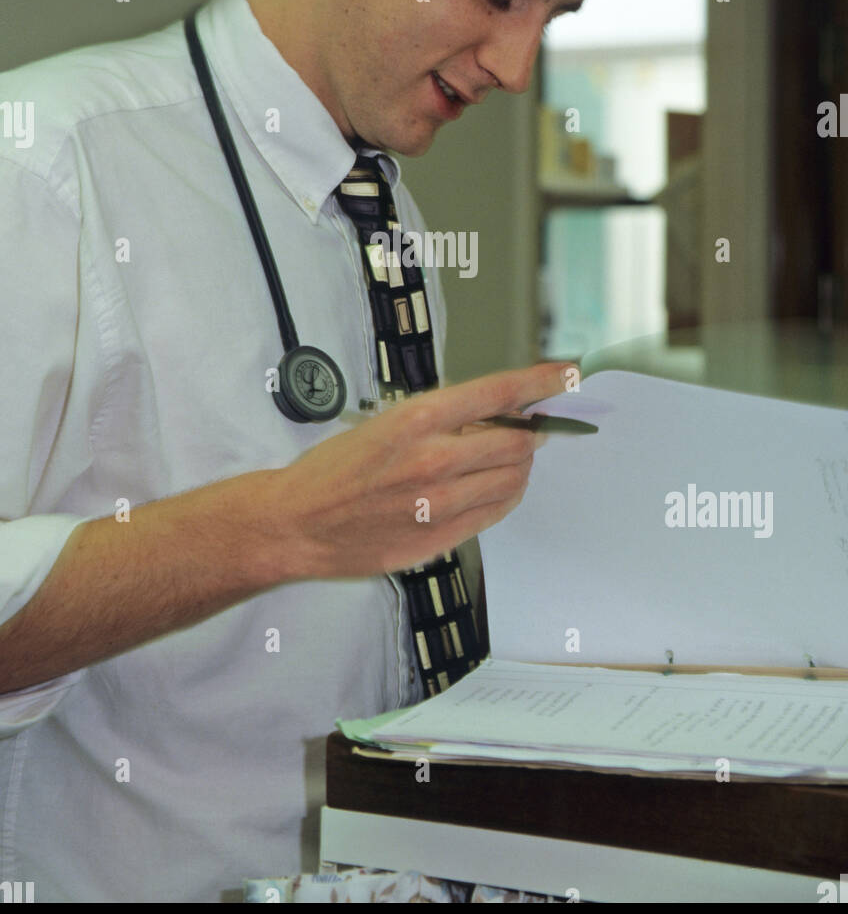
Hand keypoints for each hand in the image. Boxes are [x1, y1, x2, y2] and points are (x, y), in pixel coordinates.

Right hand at [258, 361, 568, 579]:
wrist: (297, 523)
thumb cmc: (335, 468)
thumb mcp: (386, 421)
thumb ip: (443, 419)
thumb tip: (497, 414)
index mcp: (417, 420)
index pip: (499, 393)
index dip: (542, 381)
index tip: (566, 374)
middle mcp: (434, 461)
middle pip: (518, 441)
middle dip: (531, 430)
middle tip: (527, 426)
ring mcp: (439, 504)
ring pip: (513, 479)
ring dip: (520, 464)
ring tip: (505, 457)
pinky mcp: (440, 538)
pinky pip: (496, 512)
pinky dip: (505, 494)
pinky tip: (493, 486)